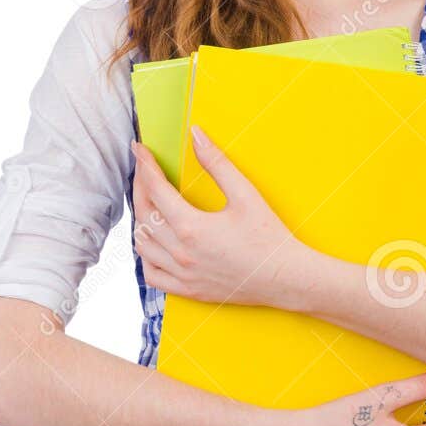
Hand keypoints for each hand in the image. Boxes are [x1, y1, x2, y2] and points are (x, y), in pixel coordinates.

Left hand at [131, 126, 313, 308]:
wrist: (286, 279)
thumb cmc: (269, 238)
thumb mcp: (246, 195)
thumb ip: (217, 163)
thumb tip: (195, 135)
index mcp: (191, 227)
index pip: (156, 189)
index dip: (145, 165)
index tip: (139, 149)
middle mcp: (180, 252)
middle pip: (143, 213)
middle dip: (140, 186)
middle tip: (143, 169)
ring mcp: (181, 274)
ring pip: (142, 244)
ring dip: (140, 220)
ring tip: (147, 202)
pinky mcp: (187, 290)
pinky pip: (151, 274)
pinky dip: (145, 256)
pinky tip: (153, 242)